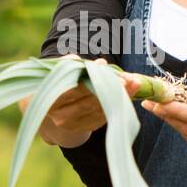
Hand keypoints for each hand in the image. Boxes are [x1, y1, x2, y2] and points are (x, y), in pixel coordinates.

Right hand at [20, 55, 141, 147]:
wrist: (54, 106)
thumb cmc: (57, 83)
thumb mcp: (57, 72)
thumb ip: (65, 65)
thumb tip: (75, 59)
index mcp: (52, 102)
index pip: (73, 90)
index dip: (89, 77)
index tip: (103, 65)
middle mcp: (63, 117)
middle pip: (90, 101)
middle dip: (110, 87)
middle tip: (126, 77)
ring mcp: (77, 125)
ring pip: (102, 108)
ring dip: (120, 95)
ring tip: (134, 82)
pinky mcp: (89, 127)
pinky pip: (107, 114)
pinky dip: (120, 102)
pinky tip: (130, 91)